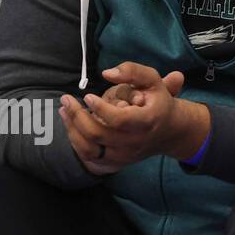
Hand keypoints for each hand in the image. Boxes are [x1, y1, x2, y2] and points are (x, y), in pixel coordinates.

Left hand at [60, 63, 197, 172]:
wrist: (170, 132)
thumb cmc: (158, 101)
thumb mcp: (153, 81)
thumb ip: (133, 72)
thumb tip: (106, 73)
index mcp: (146, 121)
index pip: (118, 119)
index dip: (100, 108)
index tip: (88, 96)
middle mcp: (135, 142)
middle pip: (98, 134)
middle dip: (77, 116)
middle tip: (66, 99)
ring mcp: (124, 155)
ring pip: (89, 148)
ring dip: (72, 129)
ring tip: (64, 110)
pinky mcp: (116, 162)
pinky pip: (88, 156)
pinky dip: (76, 140)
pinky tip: (71, 125)